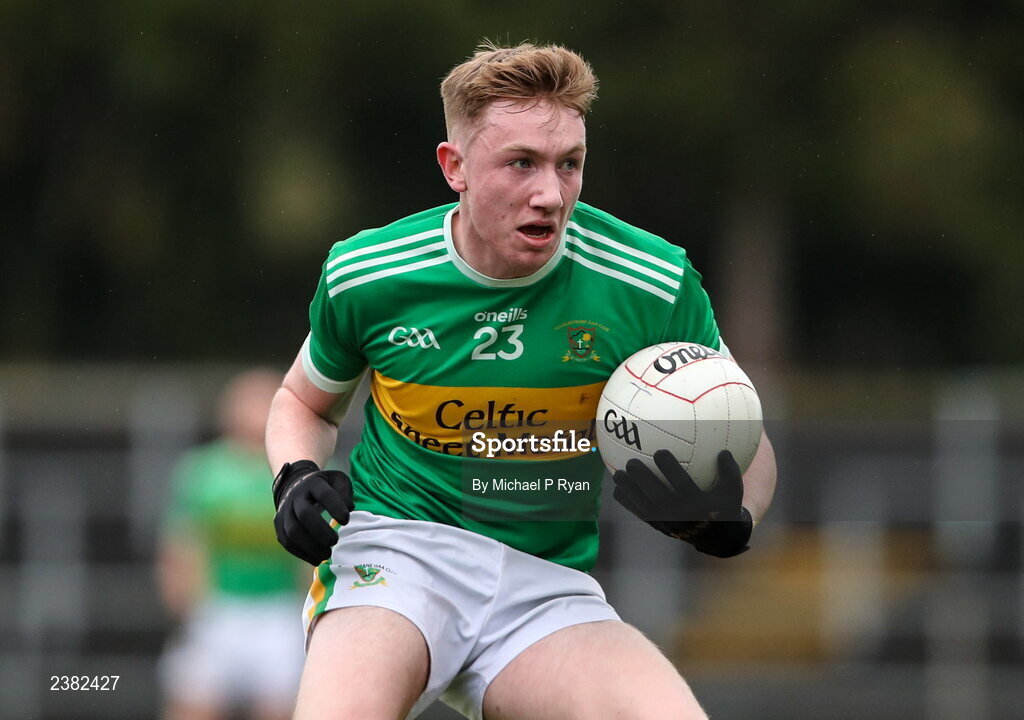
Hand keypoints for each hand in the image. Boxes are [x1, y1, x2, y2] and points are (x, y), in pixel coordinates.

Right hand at [272, 460, 353, 564]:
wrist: (296, 485)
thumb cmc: (324, 487)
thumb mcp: (338, 481)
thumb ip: (345, 491)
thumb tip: (348, 507)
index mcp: (313, 483)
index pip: (324, 494)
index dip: (336, 507)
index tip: (346, 520)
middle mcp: (295, 496)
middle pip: (304, 514)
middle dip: (321, 531)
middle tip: (335, 541)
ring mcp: (284, 510)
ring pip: (292, 531)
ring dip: (310, 547)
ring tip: (326, 555)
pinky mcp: (279, 524)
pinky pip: (286, 541)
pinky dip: (301, 553)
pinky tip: (316, 559)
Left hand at [612, 449, 751, 557]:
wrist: (717, 537)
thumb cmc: (724, 506)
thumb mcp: (734, 490)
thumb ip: (730, 471)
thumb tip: (723, 451)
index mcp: (698, 505)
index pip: (682, 485)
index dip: (670, 469)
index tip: (660, 451)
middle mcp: (681, 515)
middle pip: (658, 496)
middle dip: (643, 480)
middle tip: (631, 462)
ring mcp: (668, 523)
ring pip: (645, 507)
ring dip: (630, 491)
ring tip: (618, 474)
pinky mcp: (659, 527)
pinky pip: (640, 514)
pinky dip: (627, 502)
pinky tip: (618, 487)